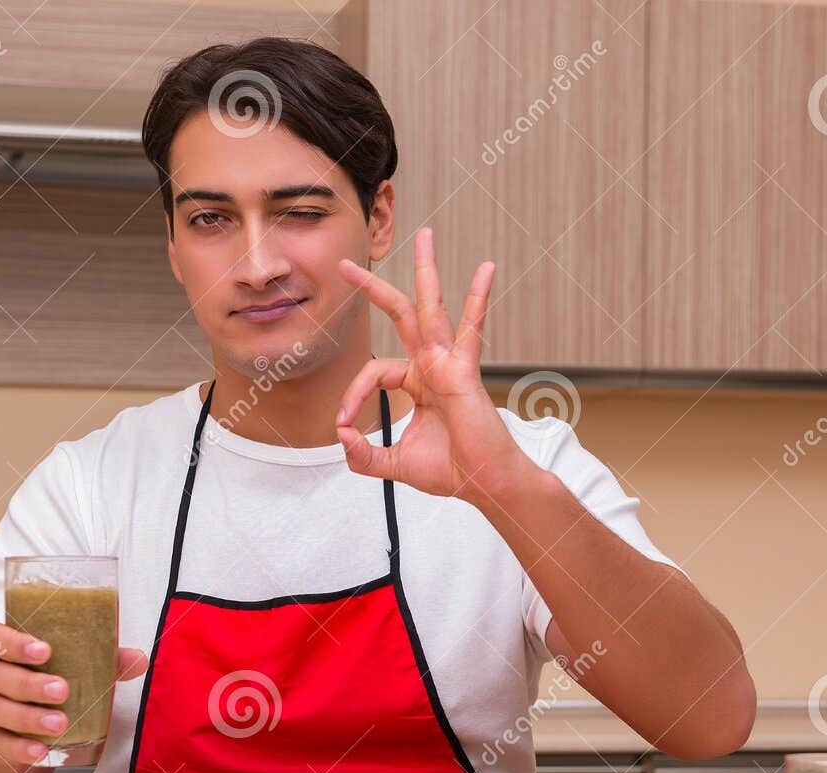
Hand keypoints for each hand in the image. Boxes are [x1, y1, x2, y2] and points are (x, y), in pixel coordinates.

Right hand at [0, 623, 147, 765]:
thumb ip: (96, 658)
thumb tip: (138, 659)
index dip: (14, 643)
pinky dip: (13, 748)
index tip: (45, 651)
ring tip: (58, 724)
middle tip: (61, 691)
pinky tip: (38, 751)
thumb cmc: (27, 672)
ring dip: (24, 719)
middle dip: (27, 685)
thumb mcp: (56, 661)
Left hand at [334, 227, 539, 506]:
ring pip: (431, 309)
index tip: (343, 423)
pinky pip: (471, 329)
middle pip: (401, 315)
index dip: (352, 394)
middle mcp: (432, 365)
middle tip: (345, 263)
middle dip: (373, 288)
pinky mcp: (464, 372)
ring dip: (426, 271)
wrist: (486, 483)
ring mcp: (448, 364)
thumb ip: (363, 455)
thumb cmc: (451, 470)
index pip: (374, 371)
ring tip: (424, 236)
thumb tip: (340, 435)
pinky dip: (478, 298)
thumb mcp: (393, 464)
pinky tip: (486, 269)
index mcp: (417, 382)